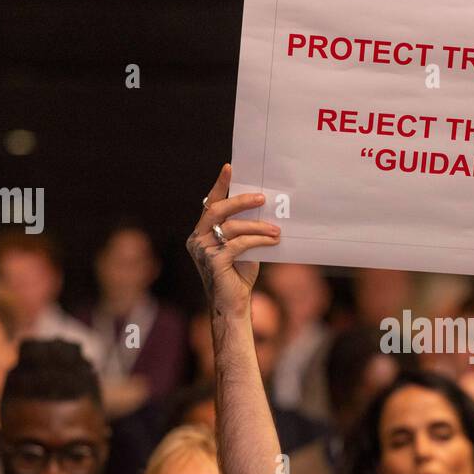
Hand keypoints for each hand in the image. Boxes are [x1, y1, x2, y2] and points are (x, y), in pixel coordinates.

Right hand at [187, 164, 281, 315]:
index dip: (220, 185)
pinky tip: (273, 241)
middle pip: (218, 210)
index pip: (210, 204)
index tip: (229, 168)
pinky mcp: (214, 261)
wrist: (234, 305)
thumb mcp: (242, 247)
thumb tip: (262, 209)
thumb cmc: (239, 275)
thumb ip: (244, 229)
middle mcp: (197, 239)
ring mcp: (202, 250)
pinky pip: (239, 244)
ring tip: (276, 230)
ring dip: (257, 226)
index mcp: (201, 233)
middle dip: (241, 201)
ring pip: (231, 227)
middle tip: (262, 198)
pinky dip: (258, 240)